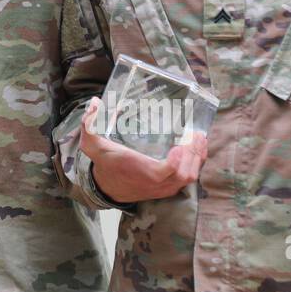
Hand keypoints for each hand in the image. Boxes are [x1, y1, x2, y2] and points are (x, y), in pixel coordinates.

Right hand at [78, 99, 206, 203]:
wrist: (108, 187)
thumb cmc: (105, 163)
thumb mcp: (92, 144)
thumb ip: (90, 123)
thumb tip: (95, 102)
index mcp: (139, 171)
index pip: (163, 172)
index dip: (175, 162)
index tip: (179, 146)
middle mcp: (155, 182)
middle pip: (183, 174)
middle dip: (193, 155)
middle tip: (196, 134)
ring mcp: (164, 187)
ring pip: (189, 178)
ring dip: (197, 158)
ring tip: (200, 138)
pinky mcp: (168, 188)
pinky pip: (188, 180)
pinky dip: (196, 165)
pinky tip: (197, 149)